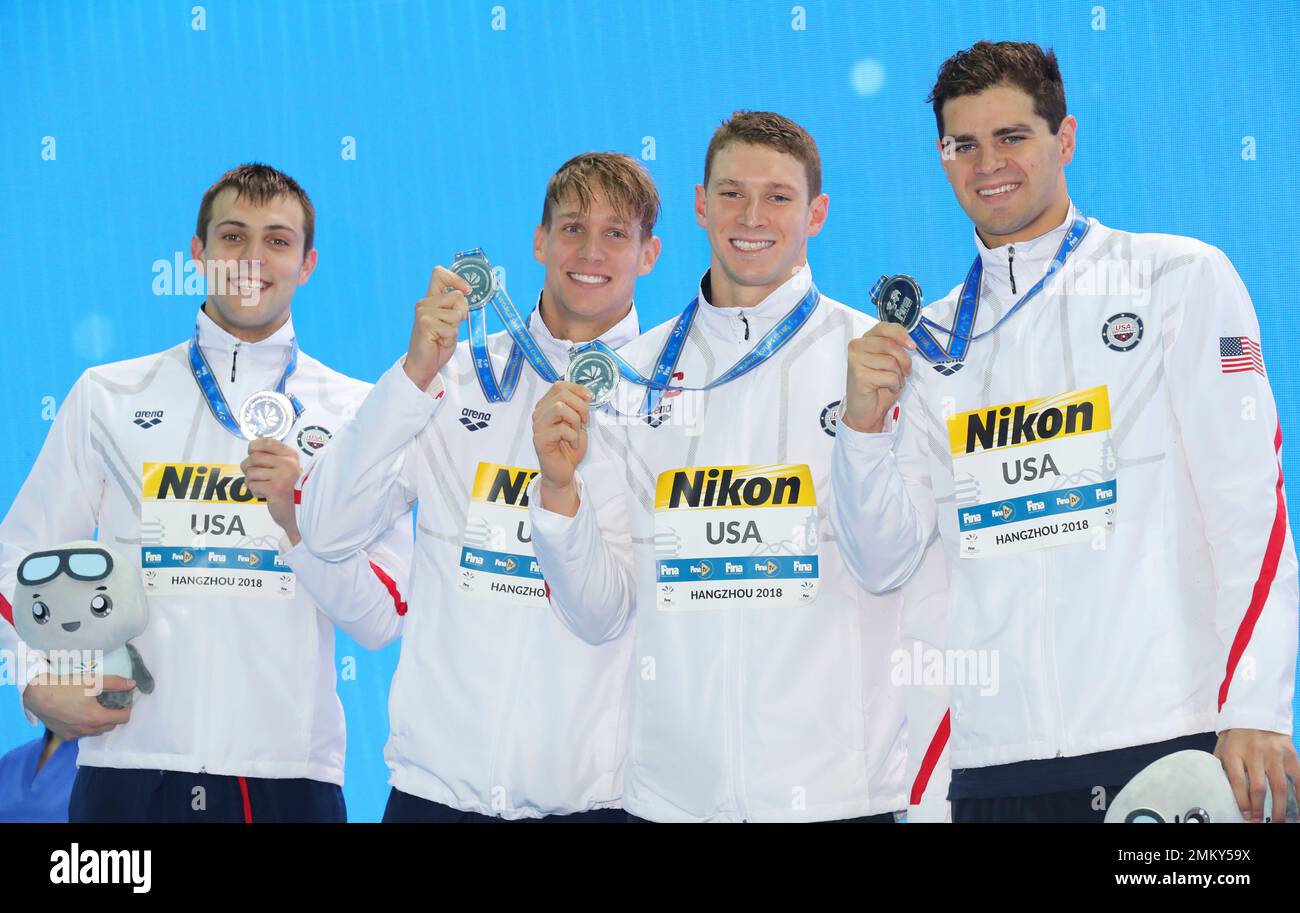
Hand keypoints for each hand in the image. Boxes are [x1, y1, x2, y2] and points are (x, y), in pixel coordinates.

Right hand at [23, 674, 132, 738]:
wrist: (37, 695)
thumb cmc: (66, 686)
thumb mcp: (93, 680)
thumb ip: (115, 683)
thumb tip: (132, 684)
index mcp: (97, 718)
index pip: (123, 718)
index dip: (126, 708)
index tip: (123, 700)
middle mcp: (87, 730)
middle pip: (110, 726)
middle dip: (114, 715)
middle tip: (110, 702)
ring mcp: (75, 735)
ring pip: (96, 731)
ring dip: (100, 722)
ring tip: (96, 707)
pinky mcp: (64, 736)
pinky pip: (82, 733)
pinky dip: (86, 725)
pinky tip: (80, 714)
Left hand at [242, 437, 301, 544]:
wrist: (297, 512)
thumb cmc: (288, 489)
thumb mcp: (285, 468)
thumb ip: (272, 457)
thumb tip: (251, 448)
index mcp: (291, 455)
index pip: (267, 442)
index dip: (254, 447)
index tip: (253, 453)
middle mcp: (289, 463)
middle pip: (254, 457)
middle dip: (248, 467)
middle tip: (256, 475)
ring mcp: (283, 476)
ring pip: (251, 472)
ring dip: (252, 481)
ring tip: (264, 486)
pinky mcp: (275, 488)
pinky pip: (252, 485)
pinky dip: (255, 491)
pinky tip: (265, 494)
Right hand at [405, 266, 470, 389]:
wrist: (423, 365)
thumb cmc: (437, 343)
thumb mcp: (450, 321)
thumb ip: (455, 307)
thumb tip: (466, 293)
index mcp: (430, 298)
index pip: (439, 273)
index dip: (456, 278)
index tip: (467, 290)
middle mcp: (424, 302)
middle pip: (457, 296)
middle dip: (462, 313)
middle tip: (450, 327)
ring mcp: (423, 312)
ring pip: (456, 313)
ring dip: (455, 328)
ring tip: (442, 335)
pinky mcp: (425, 324)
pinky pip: (452, 328)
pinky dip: (450, 338)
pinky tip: (439, 342)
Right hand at [531, 381, 592, 515]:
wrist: (564, 471)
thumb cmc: (569, 447)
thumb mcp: (578, 421)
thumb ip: (578, 406)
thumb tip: (586, 393)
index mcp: (546, 406)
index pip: (560, 385)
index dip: (577, 389)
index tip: (590, 398)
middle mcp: (539, 413)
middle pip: (562, 394)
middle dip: (581, 407)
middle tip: (585, 422)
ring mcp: (537, 426)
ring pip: (560, 408)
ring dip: (576, 421)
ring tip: (577, 433)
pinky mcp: (540, 439)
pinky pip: (562, 429)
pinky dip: (573, 436)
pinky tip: (572, 444)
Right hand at [841, 322, 915, 433]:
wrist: (866, 411)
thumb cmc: (878, 387)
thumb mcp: (889, 362)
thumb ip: (894, 348)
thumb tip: (911, 342)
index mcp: (864, 340)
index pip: (884, 327)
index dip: (901, 334)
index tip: (912, 346)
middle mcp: (856, 347)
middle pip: (890, 345)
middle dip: (904, 360)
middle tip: (906, 372)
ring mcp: (855, 360)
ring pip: (891, 362)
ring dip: (899, 376)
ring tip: (892, 383)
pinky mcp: (859, 375)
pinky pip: (889, 376)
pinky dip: (894, 385)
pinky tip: (887, 388)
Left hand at [1215, 728, 1299, 821]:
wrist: (1255, 712)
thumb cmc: (1236, 735)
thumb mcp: (1223, 747)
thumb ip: (1221, 767)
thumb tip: (1219, 790)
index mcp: (1234, 751)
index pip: (1238, 782)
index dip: (1242, 802)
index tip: (1245, 815)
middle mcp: (1255, 753)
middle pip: (1258, 787)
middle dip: (1259, 809)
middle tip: (1259, 822)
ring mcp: (1274, 753)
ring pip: (1279, 786)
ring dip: (1279, 808)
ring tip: (1278, 821)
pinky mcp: (1290, 754)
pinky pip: (1298, 778)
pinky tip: (1298, 809)